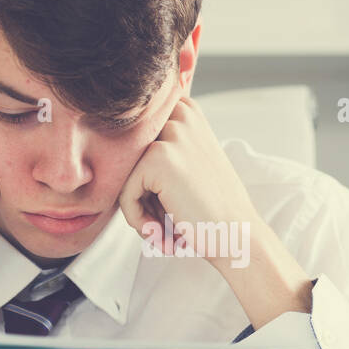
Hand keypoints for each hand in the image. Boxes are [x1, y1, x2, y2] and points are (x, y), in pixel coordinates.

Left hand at [118, 95, 312, 328]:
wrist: (238, 236)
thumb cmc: (213, 209)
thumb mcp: (192, 162)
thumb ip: (163, 149)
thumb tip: (110, 145)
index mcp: (188, 112)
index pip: (136, 136)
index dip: (142, 174)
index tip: (164, 199)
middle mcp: (180, 116)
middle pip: (128, 158)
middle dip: (139, 191)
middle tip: (165, 219)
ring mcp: (170, 135)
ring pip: (125, 177)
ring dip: (139, 208)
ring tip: (165, 227)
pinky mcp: (158, 157)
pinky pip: (125, 194)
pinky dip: (137, 219)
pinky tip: (161, 232)